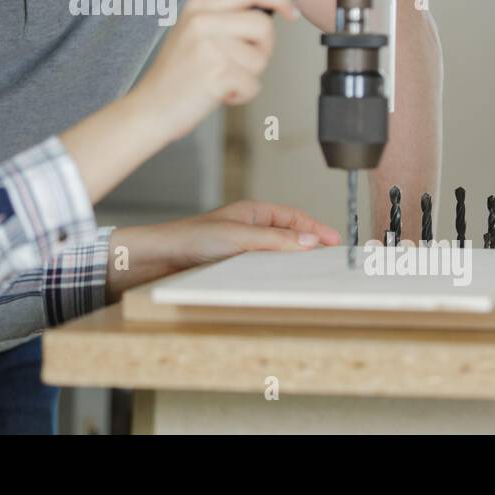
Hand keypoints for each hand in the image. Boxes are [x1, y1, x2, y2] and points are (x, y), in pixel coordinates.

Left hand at [104, 200, 341, 301]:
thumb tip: (308, 242)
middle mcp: (247, 227)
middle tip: (331, 258)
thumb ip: (274, 240)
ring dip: (292, 261)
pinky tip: (280, 282)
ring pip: (275, 252)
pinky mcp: (231, 264)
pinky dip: (274, 273)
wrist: (159, 257)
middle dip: (309, 244)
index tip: (335, 241)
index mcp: (252, 211)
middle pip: (287, 234)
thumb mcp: (239, 237)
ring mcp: (240, 246)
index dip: (315, 228)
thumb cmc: (191, 238)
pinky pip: (261, 267)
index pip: (293, 217)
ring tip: (311, 272)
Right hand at [131, 0, 296, 145]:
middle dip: (263, 48)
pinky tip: (219, 93)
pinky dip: (242, 95)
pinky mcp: (216, 74)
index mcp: (198, 6)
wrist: (151, 108)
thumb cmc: (176, 75)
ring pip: (260, 58)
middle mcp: (202, 22)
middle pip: (263, 25)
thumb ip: (226, 17)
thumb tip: (269, 9)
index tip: (290, 11)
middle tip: (242, 63)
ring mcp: (208, 47)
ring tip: (221, 78)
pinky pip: (253, 84)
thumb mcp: (194, 32)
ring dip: (248, 75)